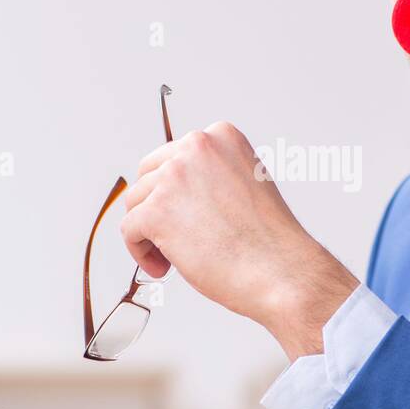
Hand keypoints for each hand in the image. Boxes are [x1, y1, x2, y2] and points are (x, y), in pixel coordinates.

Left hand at [119, 121, 359, 359]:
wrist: (280, 272)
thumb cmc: (269, 241)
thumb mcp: (247, 184)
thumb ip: (213, 175)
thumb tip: (179, 189)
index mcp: (222, 136)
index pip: (174, 155)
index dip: (176, 191)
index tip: (188, 214)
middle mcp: (196, 147)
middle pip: (148, 176)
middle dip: (157, 208)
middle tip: (178, 236)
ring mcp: (174, 177)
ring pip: (136, 203)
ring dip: (150, 232)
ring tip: (174, 255)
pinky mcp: (157, 211)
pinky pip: (129, 230)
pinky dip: (140, 253)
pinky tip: (165, 266)